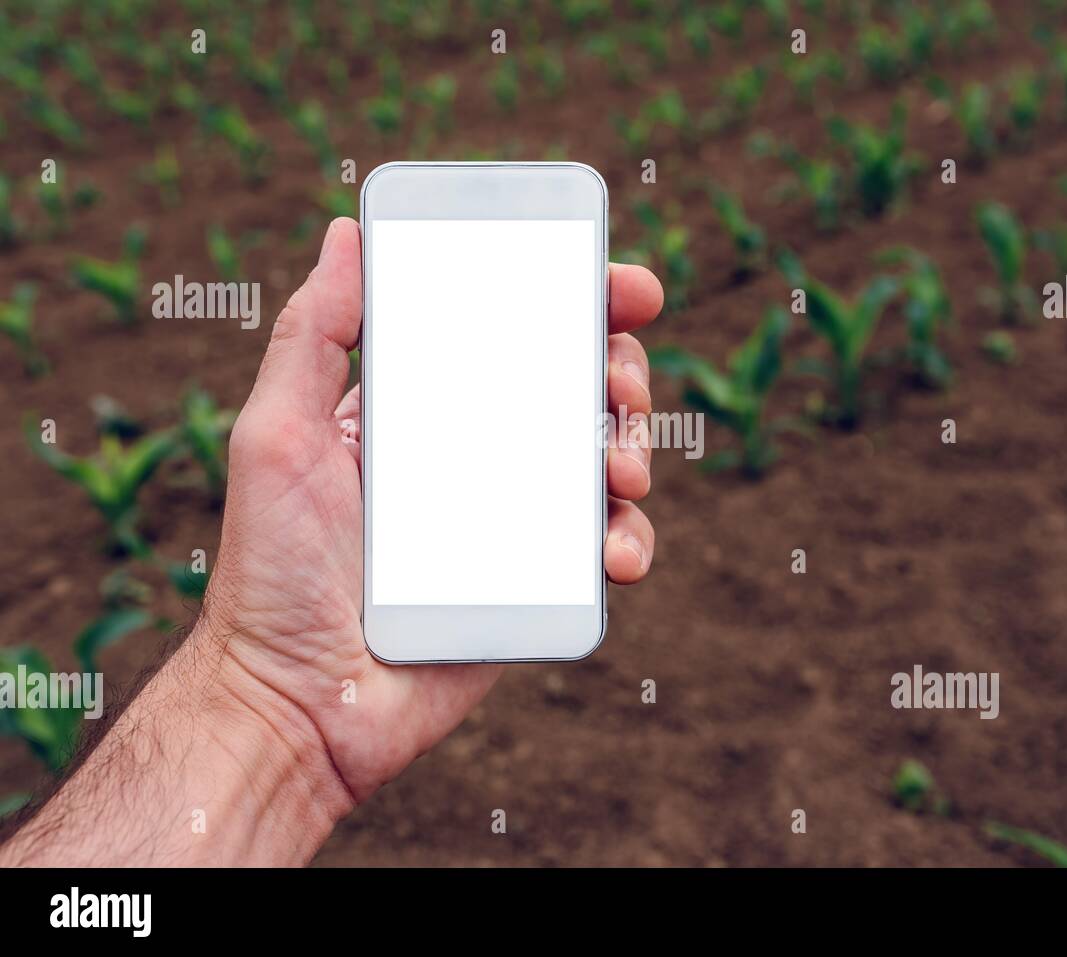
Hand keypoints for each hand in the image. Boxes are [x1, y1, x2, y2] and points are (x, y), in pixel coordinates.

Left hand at [203, 217, 662, 806]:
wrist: (297, 706)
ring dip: (635, 448)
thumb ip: (312, 337)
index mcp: (422, 411)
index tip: (628, 289)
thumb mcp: (277, 437)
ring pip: (605, 463)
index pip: (511, 333)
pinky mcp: (538, 588)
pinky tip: (616, 552)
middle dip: (620, 373)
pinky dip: (630, 540)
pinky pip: (604, 549)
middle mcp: (475, 458)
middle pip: (575, 389)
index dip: (578, 301)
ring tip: (622, 469)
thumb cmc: (271, 573)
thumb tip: (343, 234)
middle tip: (618, 384)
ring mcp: (512, 523)